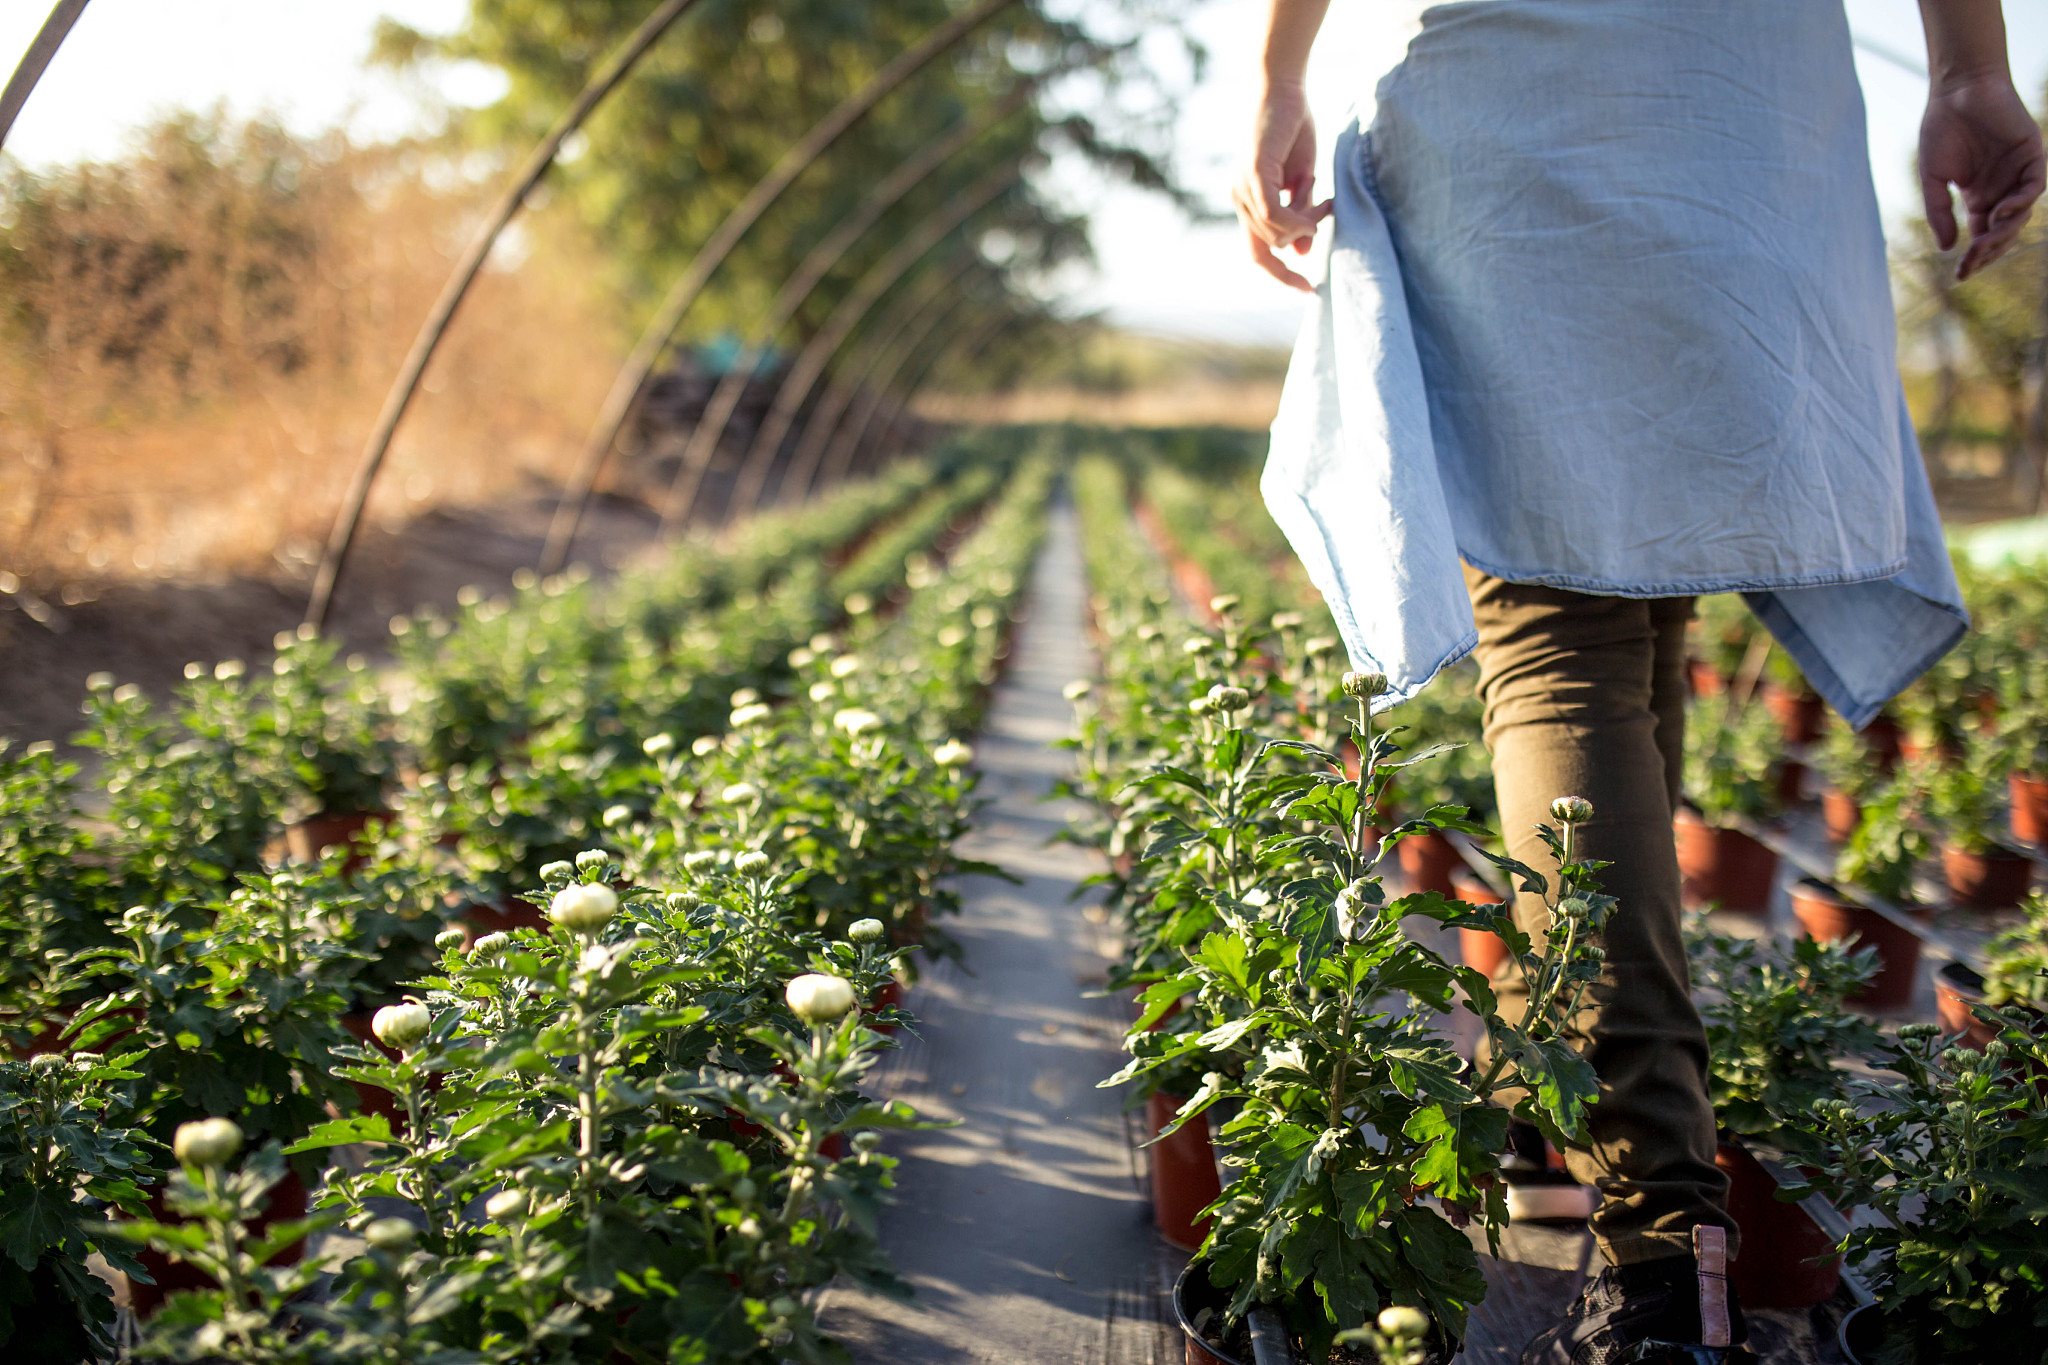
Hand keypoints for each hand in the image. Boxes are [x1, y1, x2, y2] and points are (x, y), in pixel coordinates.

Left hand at [1232, 81, 1333, 291]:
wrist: (1284, 89)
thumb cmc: (1293, 130)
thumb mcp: (1302, 181)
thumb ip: (1300, 214)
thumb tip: (1303, 252)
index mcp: (1248, 204)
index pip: (1258, 254)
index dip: (1281, 276)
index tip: (1309, 289)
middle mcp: (1240, 199)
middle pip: (1269, 247)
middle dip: (1303, 239)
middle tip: (1327, 210)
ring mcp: (1243, 188)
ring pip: (1274, 233)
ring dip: (1306, 223)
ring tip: (1323, 197)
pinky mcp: (1253, 174)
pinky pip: (1273, 214)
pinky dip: (1295, 219)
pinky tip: (1313, 209)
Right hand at [1919, 74, 2043, 280]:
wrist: (1957, 92)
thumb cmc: (1942, 130)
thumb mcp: (1933, 179)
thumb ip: (1939, 213)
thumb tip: (1947, 248)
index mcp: (1980, 198)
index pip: (1983, 236)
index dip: (1975, 257)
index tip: (1960, 274)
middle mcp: (2002, 189)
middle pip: (2004, 232)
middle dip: (1990, 251)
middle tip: (1971, 263)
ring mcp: (2019, 173)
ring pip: (2022, 215)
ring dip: (2005, 233)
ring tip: (1983, 243)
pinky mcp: (2032, 155)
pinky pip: (2034, 187)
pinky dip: (2021, 204)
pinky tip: (2000, 213)